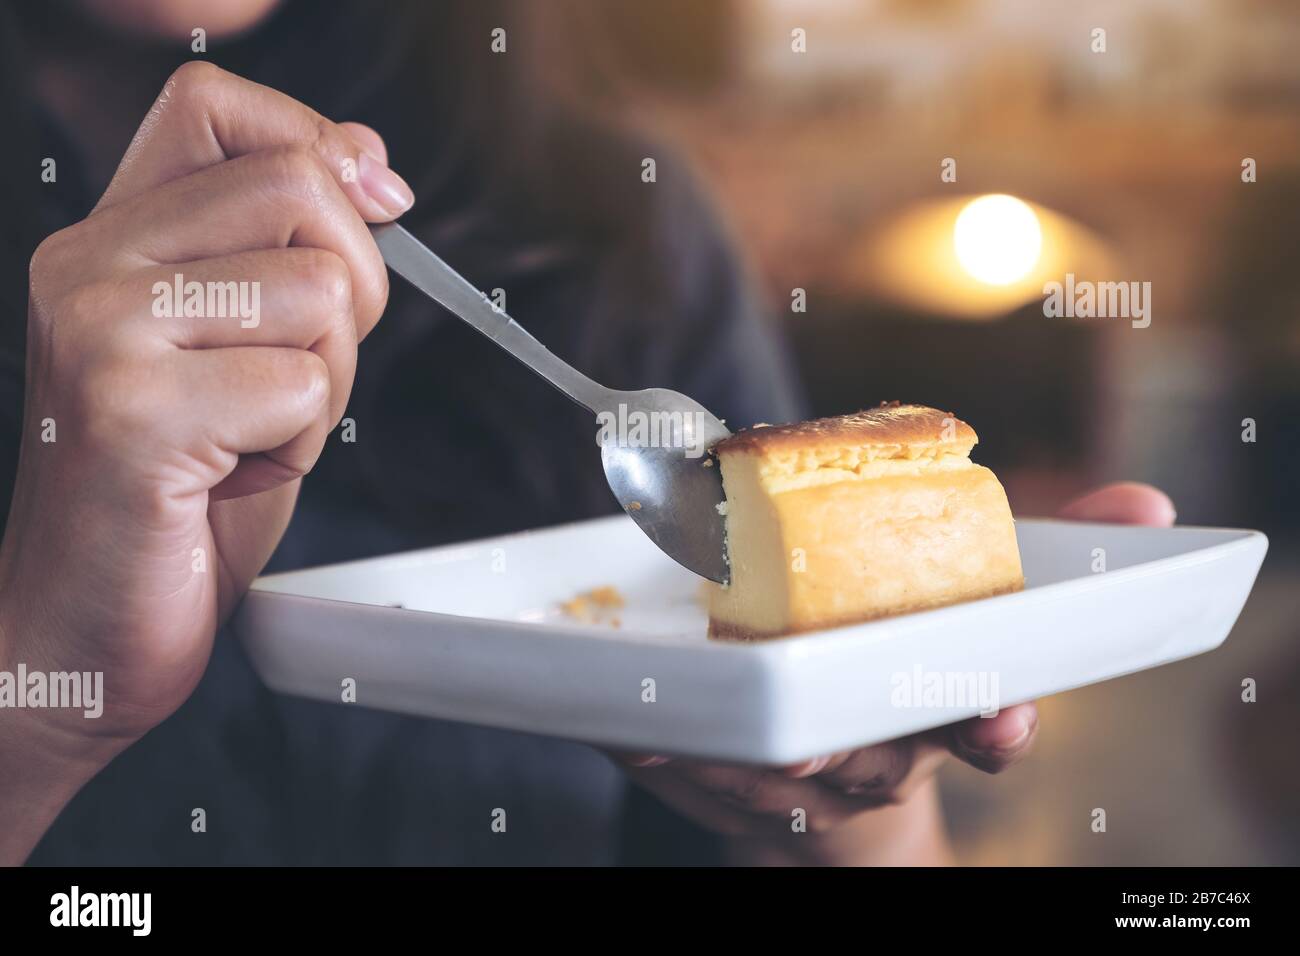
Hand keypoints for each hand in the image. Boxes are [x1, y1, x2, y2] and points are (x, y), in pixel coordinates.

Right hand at [0, 62, 410, 862]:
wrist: (81, 628)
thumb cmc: (174, 498)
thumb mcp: (242, 351)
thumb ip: (290, 252)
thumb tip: (368, 159)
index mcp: (114, 240)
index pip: (216, 107)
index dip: (316, 143)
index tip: (368, 207)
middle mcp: (92, 267)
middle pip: (300, 190)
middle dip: (352, 292)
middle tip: (295, 371)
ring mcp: (102, 333)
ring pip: (321, 294)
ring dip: (325, 384)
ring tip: (250, 433)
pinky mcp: (132, 411)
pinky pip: (304, 388)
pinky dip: (300, 444)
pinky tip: (232, 474)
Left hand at [614, 481, 1175, 864]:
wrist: (831, 751)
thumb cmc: (904, 659)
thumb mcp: (979, 602)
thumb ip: (1061, 551)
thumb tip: (1151, 503)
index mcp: (940, 711)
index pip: (987, 732)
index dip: (996, 728)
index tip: (1001, 716)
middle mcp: (876, 753)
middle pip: (869, 762)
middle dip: (844, 748)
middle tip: (815, 738)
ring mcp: (799, 775)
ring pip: (768, 779)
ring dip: (725, 755)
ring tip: (683, 728)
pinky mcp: (726, 778)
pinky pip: (692, 773)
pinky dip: (659, 751)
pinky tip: (623, 727)